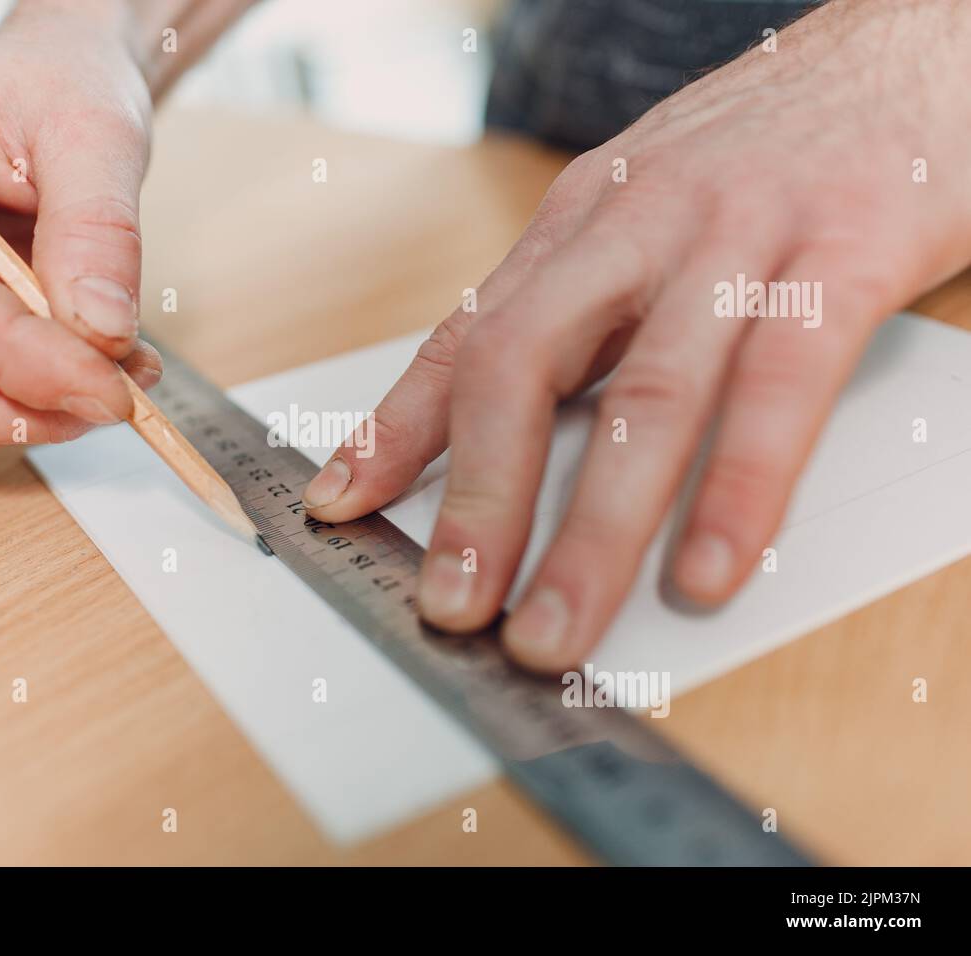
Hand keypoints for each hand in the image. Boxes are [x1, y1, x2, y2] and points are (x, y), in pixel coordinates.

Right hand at [0, 4, 160, 447]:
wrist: (49, 85)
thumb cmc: (56, 86)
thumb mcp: (96, 130)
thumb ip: (97, 228)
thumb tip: (100, 332)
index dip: (23, 361)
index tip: (112, 388)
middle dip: (27, 404)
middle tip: (124, 395)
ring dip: (36, 413)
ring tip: (124, 372)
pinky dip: (37, 400)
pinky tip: (99, 365)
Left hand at [304, 0, 970, 670]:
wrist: (915, 41)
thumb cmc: (773, 152)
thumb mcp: (648, 218)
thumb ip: (588, 317)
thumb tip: (521, 436)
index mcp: (583, 222)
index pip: (466, 336)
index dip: (395, 428)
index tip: (339, 505)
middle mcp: (640, 224)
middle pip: (525, 367)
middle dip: (478, 498)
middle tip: (450, 605)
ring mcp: (739, 237)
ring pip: (647, 395)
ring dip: (590, 528)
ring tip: (553, 626)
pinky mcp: (846, 254)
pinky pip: (781, 386)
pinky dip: (737, 486)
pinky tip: (704, 568)